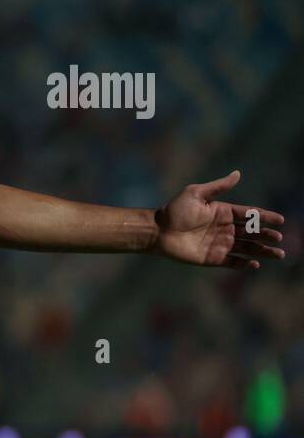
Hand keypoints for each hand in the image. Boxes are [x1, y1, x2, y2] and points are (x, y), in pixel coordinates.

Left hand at [153, 171, 284, 269]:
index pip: (249, 214)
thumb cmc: (175, 210)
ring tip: (278, 254)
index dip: (265, 217)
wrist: (158, 231)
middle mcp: (225, 228)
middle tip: (279, 238)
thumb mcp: (196, 194)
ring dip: (262, 251)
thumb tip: (238, 173)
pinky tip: (255, 264)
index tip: (280, 220)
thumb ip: (218, 187)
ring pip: (247, 248)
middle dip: (267, 235)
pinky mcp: (213, 258)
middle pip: (252, 233)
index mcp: (223, 212)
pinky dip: (244, 264)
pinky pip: (232, 262)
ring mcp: (220, 244)